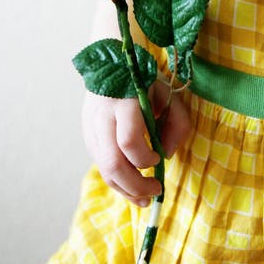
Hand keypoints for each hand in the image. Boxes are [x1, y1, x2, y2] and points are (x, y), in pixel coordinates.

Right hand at [82, 77, 190, 206]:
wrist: (110, 63)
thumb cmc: (144, 80)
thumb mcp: (168, 93)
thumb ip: (177, 122)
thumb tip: (167, 155)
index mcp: (123, 102)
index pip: (128, 141)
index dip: (144, 158)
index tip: (158, 159)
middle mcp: (102, 117)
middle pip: (112, 163)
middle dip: (134, 185)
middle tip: (155, 192)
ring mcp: (90, 128)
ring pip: (103, 169)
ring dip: (124, 190)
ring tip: (144, 199)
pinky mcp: (87, 136)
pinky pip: (100, 165)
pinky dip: (117, 180)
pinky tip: (132, 186)